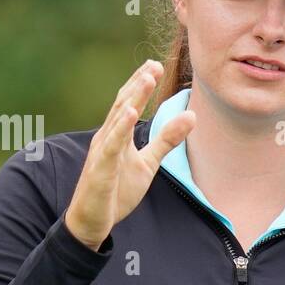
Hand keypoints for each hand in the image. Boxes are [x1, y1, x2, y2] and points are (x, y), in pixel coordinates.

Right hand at [64, 59, 195, 249]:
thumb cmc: (116, 189)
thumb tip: (191, 116)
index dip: (141, 84)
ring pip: (117, 120)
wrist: (92, 220)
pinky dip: (120, 128)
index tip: (156, 65)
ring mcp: (102, 152)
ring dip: (132, 98)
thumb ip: (167, 140)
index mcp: (116, 134)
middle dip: (138, 84)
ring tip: (146, 79)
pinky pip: (111, 146)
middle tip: (154, 64)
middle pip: (122, 104)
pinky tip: (130, 113)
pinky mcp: (100, 169)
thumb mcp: (148, 163)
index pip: (128, 102)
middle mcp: (106, 137)